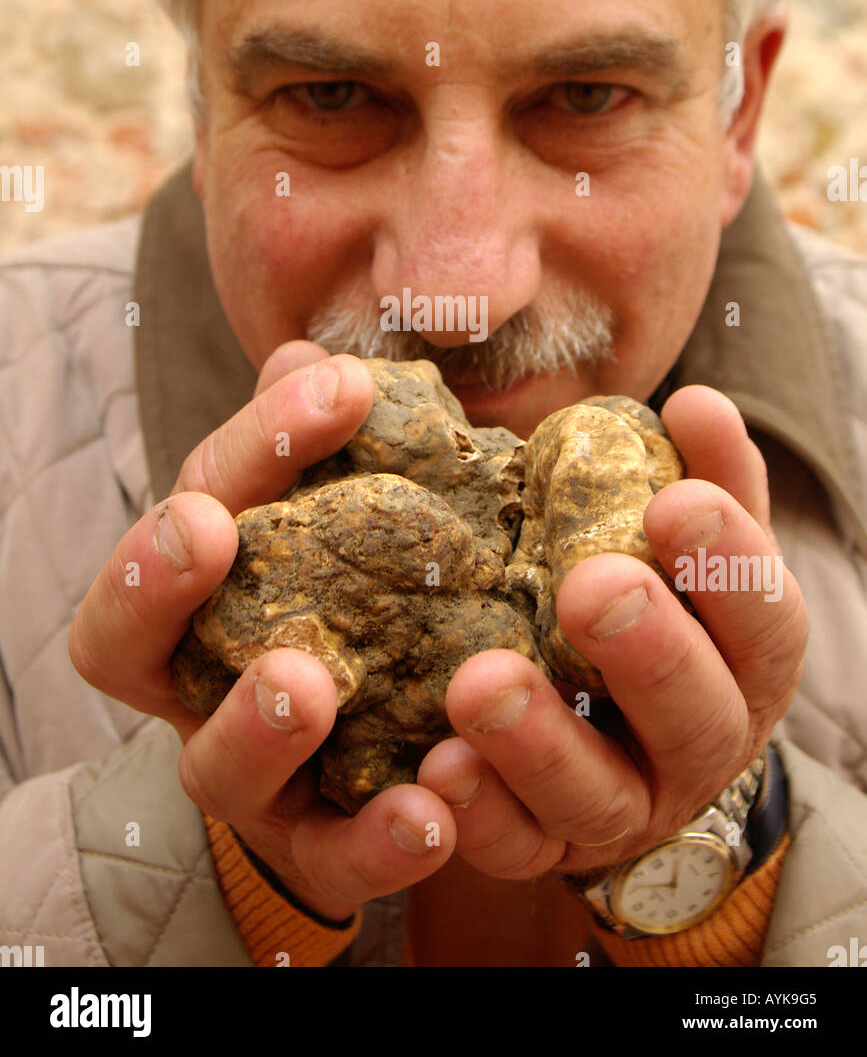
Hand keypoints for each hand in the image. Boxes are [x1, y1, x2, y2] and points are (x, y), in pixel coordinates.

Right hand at [69, 342, 456, 920]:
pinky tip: (433, 811)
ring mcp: (251, 782)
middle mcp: (195, 688)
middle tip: (207, 526)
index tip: (325, 384)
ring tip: (303, 680)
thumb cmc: (340, 611)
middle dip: (157, 578)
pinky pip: (339, 859)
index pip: (183, 516)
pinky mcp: (322, 853)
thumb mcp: (329, 524)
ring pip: (214, 767)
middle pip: (136, 640)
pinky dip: (378, 839)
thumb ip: (310, 451)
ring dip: (252, 721)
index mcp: (197, 597)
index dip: (238, 449)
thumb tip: (304, 349)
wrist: (372, 762)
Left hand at [416, 385, 807, 885]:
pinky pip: (516, 849)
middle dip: (649, 652)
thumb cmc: (661, 614)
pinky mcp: (548, 851)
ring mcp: (627, 808)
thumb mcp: (692, 551)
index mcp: (747, 660)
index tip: (672, 501)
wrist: (628, 750)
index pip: (764, 618)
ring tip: (480, 684)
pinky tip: (436, 769)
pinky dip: (479, 815)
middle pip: (695, 714)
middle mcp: (702, 744)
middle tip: (591, 587)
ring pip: (598, 795)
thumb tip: (698, 403)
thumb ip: (706, 481)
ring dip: (541, 742)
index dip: (728, 563)